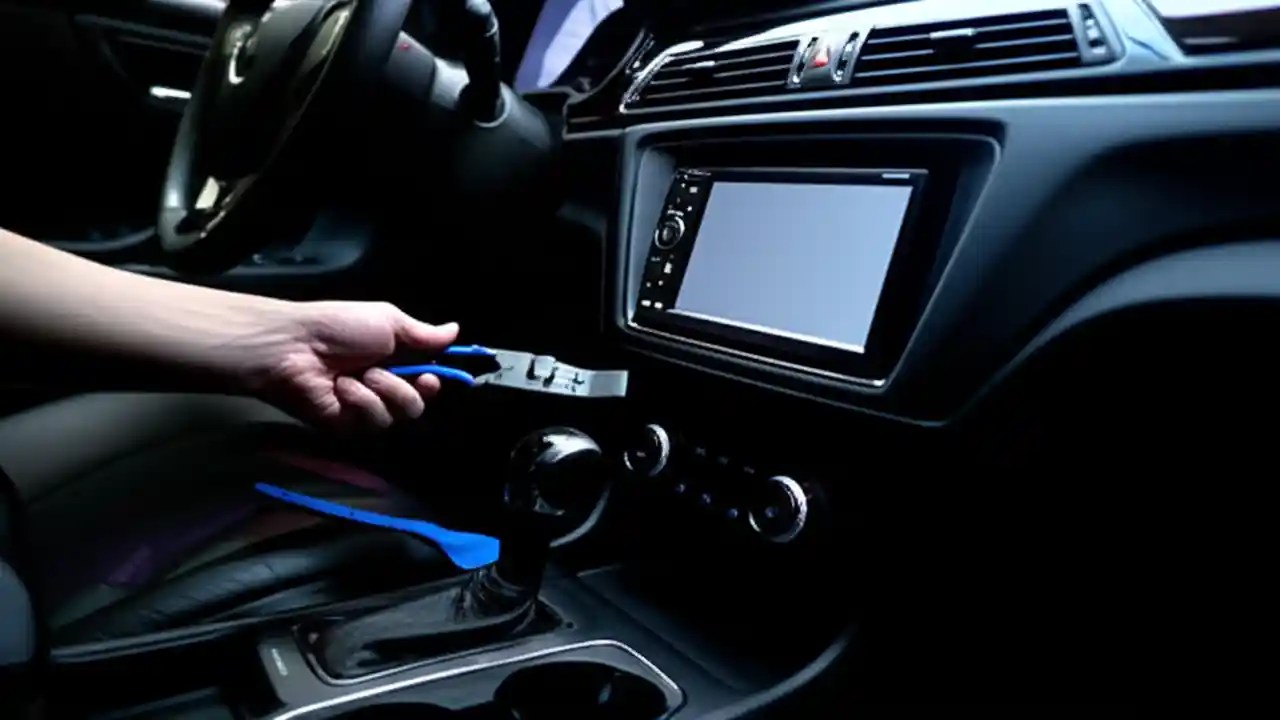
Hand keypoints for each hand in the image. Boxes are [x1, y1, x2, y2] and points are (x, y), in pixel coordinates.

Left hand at [232, 301, 458, 430]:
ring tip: (357, 375)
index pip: (428, 380)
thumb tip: (455, 330)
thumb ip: (424, 333)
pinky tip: (342, 389)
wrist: (295, 347)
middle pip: (419, 404)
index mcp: (395, 360)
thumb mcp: (388, 321)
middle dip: (407, 388)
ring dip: (382, 392)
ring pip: (400, 416)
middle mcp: (384, 386)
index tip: (430, 375)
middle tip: (383, 371)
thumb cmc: (339, 328)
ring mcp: (366, 408)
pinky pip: (374, 424)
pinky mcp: (349, 426)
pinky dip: (361, 403)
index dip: (434, 381)